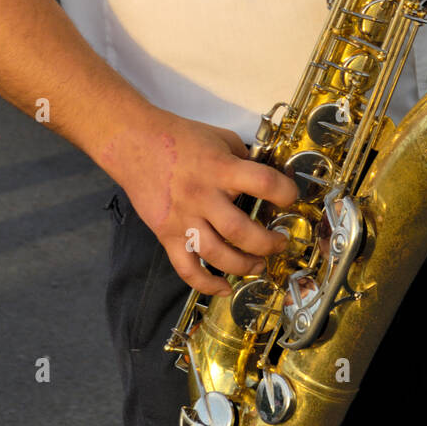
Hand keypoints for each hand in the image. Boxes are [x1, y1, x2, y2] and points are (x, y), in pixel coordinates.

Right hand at [110, 110, 298, 296]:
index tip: (291, 198)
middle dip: (268, 243)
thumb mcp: (222, 138)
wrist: (135, 144)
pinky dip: (206, 283)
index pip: (263, 183)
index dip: (285, 193)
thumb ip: (243, 159)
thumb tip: (264, 179)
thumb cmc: (181, 138)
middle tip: (279, 242)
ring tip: (258, 264)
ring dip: (243, 265)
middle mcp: (203, 196)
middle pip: (241, 231)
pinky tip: (224, 288)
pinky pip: (187, 268)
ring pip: (216, 255)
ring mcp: (184, 218)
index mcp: (221, 168)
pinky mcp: (167, 234)